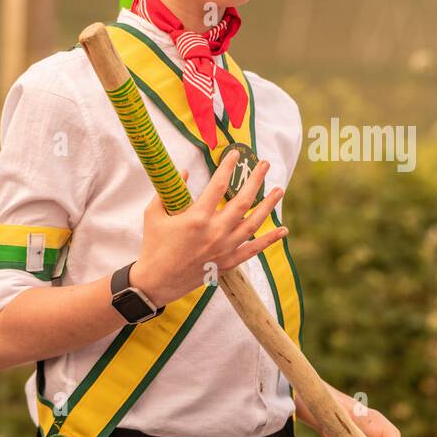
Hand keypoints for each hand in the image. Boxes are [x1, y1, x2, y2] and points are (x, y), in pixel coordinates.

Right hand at [130, 152, 288, 306]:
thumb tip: (185, 172)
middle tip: (264, 164)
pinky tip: (283, 230)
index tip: (235, 154)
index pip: (218, 186)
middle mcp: (215, 232)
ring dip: (268, 205)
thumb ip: (168, 192)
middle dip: (255, 180)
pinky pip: (254, 249)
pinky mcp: (228, 262)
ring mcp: (224, 248)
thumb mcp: (153, 214)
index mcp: (196, 218)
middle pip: (242, 201)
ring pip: (253, 223)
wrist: (157, 282)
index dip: (228, 167)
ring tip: (279, 190)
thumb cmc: (154, 246)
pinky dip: (269, 240)